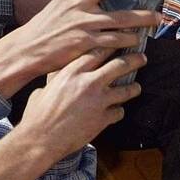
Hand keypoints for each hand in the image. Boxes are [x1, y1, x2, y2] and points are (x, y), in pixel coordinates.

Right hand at [0, 0, 160, 94]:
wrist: (27, 50)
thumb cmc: (43, 29)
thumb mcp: (57, 7)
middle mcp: (77, 4)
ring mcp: (84, 23)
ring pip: (120, 18)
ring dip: (142, 18)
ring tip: (158, 17)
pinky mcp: (87, 42)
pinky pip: (114, 40)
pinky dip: (128, 40)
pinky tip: (139, 41)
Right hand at [19, 47, 145, 155]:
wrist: (41, 138)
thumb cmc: (38, 113)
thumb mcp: (47, 86)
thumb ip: (60, 77)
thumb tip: (63, 72)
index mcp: (73, 71)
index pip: (100, 51)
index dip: (113, 45)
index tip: (121, 41)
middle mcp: (89, 83)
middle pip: (119, 65)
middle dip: (134, 60)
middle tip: (141, 58)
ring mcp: (99, 101)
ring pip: (126, 90)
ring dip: (133, 87)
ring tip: (136, 87)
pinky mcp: (103, 120)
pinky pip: (119, 112)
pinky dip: (119, 111)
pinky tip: (117, 111)